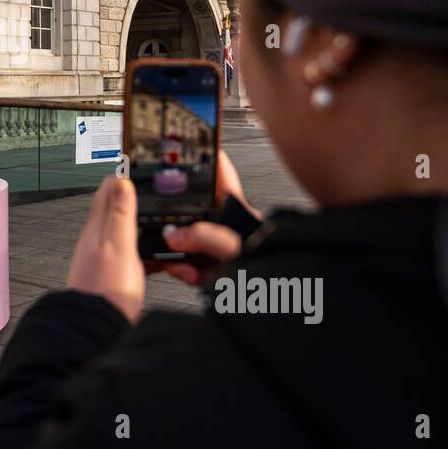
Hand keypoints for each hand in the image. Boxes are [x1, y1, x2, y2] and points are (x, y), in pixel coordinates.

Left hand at [65, 177, 143, 322]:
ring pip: (122, 230)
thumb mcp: (117, 244)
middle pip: (114, 208)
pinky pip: (130, 253)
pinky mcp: (112, 275)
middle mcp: (96, 239)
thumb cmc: (104, 290)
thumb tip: (120, 180)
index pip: (107, 190)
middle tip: (143, 180)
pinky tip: (153, 253)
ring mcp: (104, 258)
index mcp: (97, 228)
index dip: (121, 174)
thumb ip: (119, 213)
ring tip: (152, 212)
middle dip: (128, 194)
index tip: (133, 159)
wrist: (95, 328)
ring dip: (135, 219)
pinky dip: (141, 246)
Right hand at [157, 151, 259, 286]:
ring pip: (188, 242)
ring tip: (178, 258)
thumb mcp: (238, 248)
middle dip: (178, 221)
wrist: (280, 303)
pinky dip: (183, 270)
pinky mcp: (213, 272)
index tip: (193, 144)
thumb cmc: (272, 267)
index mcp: (238, 214)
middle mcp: (227, 230)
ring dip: (178, 252)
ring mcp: (219, 251)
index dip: (209, 160)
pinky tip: (185, 272)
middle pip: (195, 213)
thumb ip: (207, 238)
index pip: (221, 179)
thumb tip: (176, 235)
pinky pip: (189, 266)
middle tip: (167, 225)